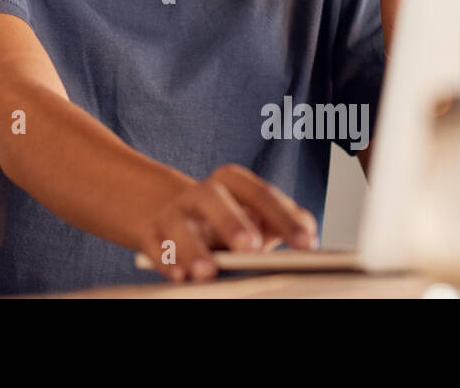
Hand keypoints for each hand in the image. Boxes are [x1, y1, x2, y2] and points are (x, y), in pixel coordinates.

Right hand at [134, 164, 318, 282]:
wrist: (171, 215)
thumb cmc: (226, 221)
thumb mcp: (254, 217)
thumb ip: (282, 221)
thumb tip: (308, 232)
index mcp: (231, 184)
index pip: (258, 192)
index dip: (282, 215)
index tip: (305, 243)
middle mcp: (200, 194)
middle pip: (212, 198)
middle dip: (231, 221)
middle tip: (250, 247)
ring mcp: (173, 213)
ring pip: (179, 225)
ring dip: (193, 248)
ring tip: (209, 272)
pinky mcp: (151, 234)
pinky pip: (155, 245)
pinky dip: (166, 260)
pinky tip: (179, 276)